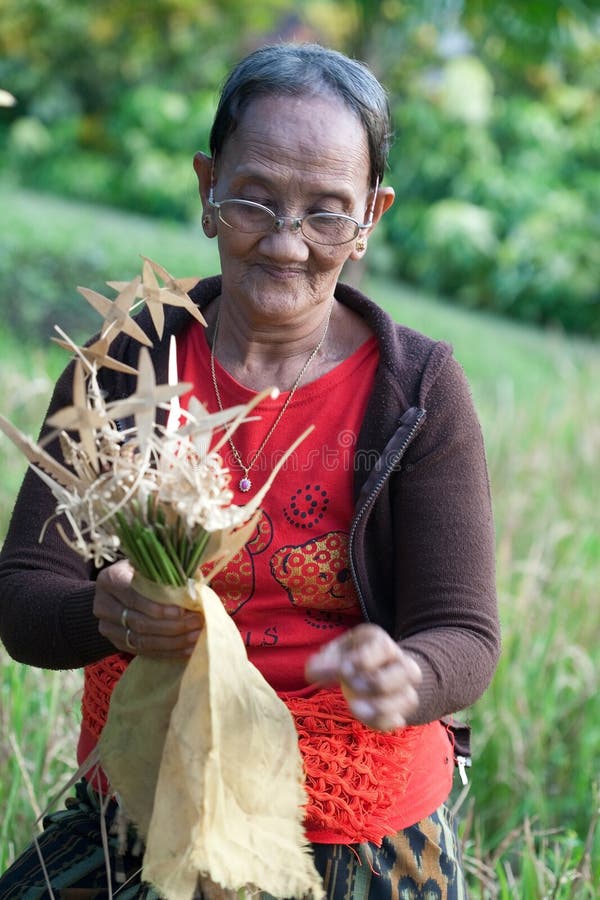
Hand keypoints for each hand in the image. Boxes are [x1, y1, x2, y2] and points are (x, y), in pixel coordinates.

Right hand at [93, 559, 203, 657]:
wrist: (121, 589)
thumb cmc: (142, 572)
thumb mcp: (150, 566)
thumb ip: (166, 575)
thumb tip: (194, 590)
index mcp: (110, 579)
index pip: (134, 597)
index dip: (159, 607)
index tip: (182, 611)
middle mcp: (103, 605)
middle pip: (139, 622)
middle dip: (172, 626)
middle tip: (197, 623)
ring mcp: (107, 627)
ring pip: (141, 641)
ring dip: (173, 642)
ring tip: (196, 637)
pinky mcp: (117, 642)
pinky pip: (143, 651)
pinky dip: (167, 652)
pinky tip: (187, 649)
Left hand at [305, 623, 421, 730]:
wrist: (374, 668)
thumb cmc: (352, 656)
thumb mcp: (337, 651)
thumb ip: (324, 660)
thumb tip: (312, 673)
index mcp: (382, 643)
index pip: (385, 648)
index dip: (365, 660)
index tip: (344, 670)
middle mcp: (401, 664)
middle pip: (409, 672)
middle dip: (378, 682)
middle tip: (351, 686)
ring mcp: (404, 688)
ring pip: (410, 699)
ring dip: (382, 706)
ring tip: (354, 706)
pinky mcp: (399, 711)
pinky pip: (399, 720)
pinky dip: (381, 722)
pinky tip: (362, 715)